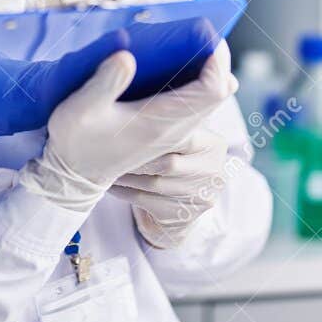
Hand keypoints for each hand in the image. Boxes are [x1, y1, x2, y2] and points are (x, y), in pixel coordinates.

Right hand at [18, 43, 236, 212]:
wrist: (73, 176)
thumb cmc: (75, 142)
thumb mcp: (80, 110)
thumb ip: (105, 82)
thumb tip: (128, 56)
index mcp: (161, 122)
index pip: (211, 90)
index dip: (217, 61)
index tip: (204, 36)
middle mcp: (175, 129)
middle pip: (219, 92)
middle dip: (217, 61)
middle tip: (198, 35)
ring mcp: (173, 133)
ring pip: (211, 100)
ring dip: (208, 72)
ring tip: (190, 46)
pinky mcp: (167, 132)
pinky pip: (197, 105)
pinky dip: (197, 83)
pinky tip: (177, 67)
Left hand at [112, 130, 229, 248]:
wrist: (181, 204)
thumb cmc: (175, 158)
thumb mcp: (182, 137)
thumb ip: (170, 123)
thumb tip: (136, 105)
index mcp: (214, 146)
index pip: (185, 136)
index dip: (154, 134)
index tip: (128, 129)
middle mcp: (213, 173)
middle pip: (168, 164)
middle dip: (137, 157)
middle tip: (111, 149)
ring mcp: (199, 198)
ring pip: (154, 184)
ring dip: (126, 175)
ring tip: (107, 165)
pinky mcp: (181, 216)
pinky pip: (146, 201)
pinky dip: (124, 192)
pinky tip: (112, 184)